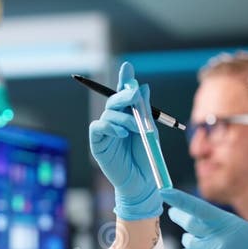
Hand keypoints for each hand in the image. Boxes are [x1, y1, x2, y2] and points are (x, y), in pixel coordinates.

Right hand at [89, 62, 161, 220]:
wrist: (143, 181)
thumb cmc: (147, 157)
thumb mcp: (149, 129)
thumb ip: (145, 109)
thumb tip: (143, 86)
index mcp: (129, 116)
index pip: (125, 95)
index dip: (124, 81)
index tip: (128, 67)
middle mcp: (115, 121)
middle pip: (114, 101)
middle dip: (123, 95)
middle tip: (133, 94)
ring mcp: (105, 132)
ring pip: (108, 113)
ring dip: (123, 117)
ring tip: (136, 128)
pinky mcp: (97, 143)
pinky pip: (98, 127)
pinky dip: (110, 126)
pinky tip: (121, 133)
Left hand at [161, 188, 247, 248]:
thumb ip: (225, 227)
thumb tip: (201, 222)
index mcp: (231, 224)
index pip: (200, 209)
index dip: (180, 200)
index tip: (164, 192)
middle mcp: (221, 238)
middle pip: (189, 224)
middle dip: (178, 216)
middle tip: (172, 213)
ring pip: (189, 243)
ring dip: (191, 241)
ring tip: (206, 245)